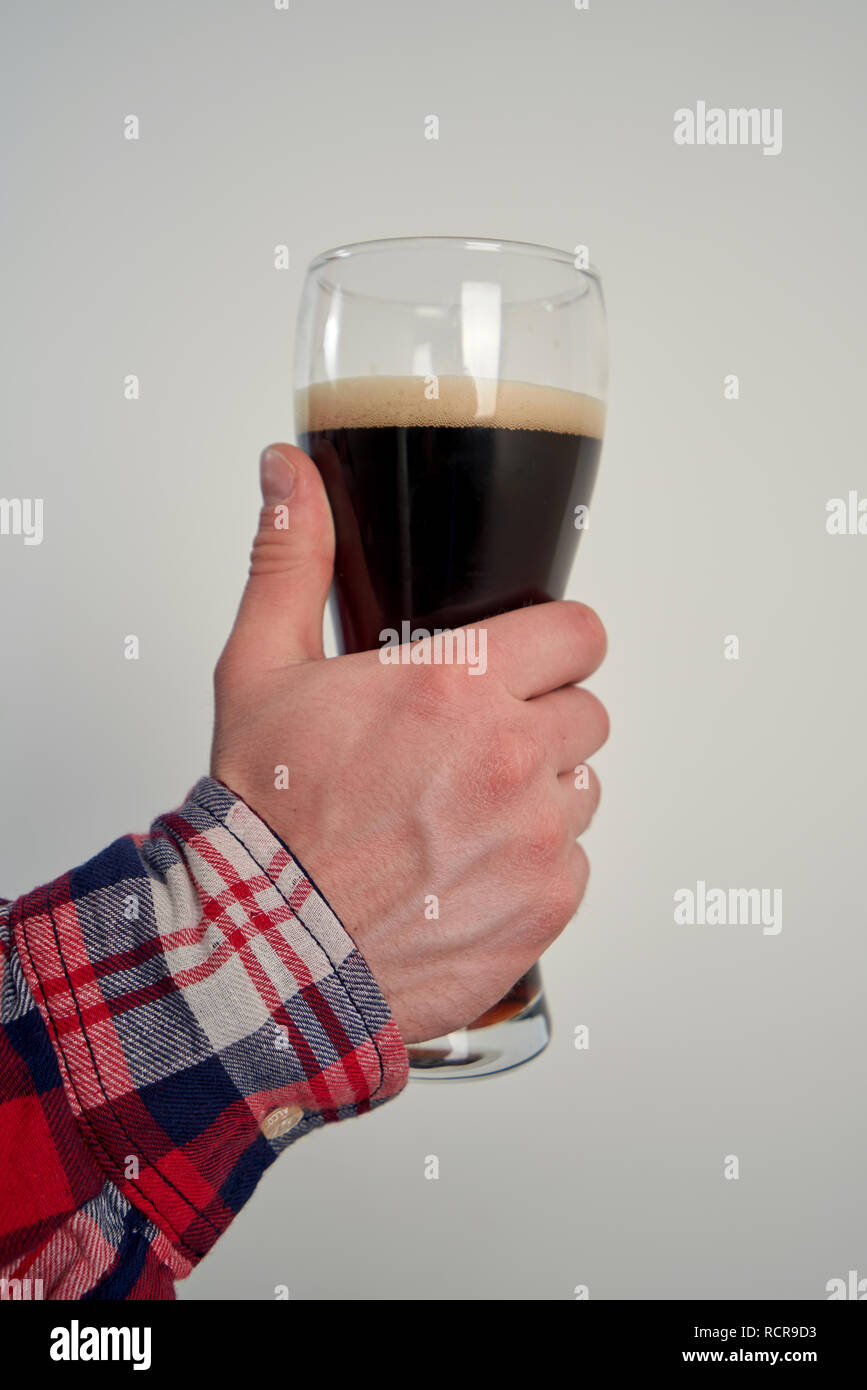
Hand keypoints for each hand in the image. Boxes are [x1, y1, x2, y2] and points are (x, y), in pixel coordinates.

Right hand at [211, 445, 608, 1043]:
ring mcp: (537, 835)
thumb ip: (290, 557)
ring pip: (582, 788)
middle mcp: (512, 755)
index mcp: (458, 684)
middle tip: (470, 747)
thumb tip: (288, 473)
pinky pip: (574, 862)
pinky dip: (533, 864)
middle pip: (586, 710)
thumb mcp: (262, 669)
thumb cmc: (262, 821)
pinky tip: (467, 869)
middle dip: (539, 719)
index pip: (581, 632)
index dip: (554, 643)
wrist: (263, 952)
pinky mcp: (547, 904)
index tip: (529, 659)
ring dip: (538, 793)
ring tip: (460, 812)